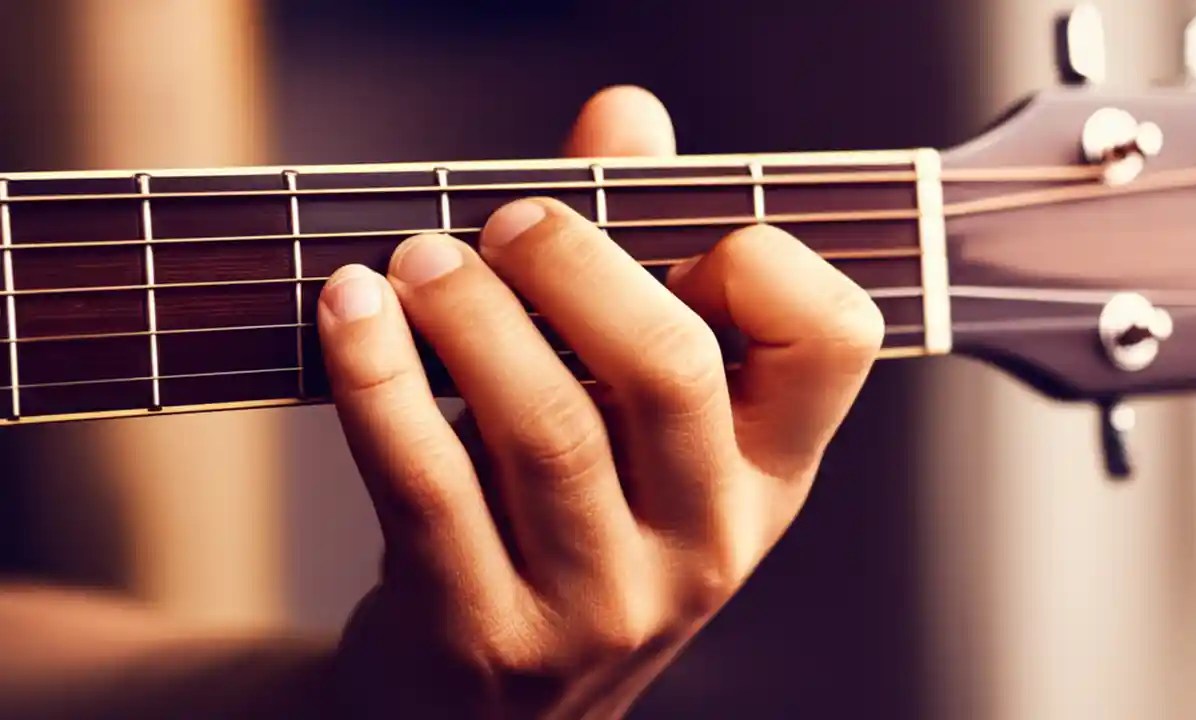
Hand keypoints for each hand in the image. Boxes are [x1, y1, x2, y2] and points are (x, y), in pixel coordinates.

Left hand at [319, 86, 883, 718]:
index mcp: (767, 474)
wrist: (486, 711)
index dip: (761, 260)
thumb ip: (637, 253)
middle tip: (506, 222)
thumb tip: (623, 114)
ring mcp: (602, 601)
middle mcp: (708, 543)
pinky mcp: (484, 631)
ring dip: (467, 314)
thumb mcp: (631, 420)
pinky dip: (377, 379)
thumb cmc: (567, 526)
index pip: (831, 344)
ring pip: (545, 426)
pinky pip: (428, 485)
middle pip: (667, 369)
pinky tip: (350, 313)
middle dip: (574, 262)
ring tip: (415, 260)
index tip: (677, 234)